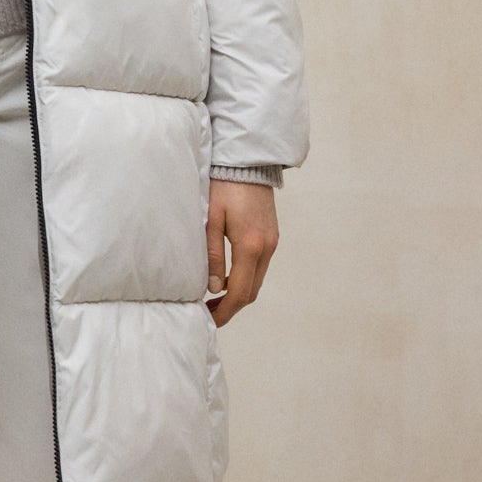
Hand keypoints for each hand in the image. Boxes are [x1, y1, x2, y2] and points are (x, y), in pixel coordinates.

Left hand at [205, 180, 278, 325]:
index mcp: (250, 246)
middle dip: (232, 307)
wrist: (247, 162)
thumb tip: (214, 287)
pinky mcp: (271, 235)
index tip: (209, 319)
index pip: (240, 292)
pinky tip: (228, 277)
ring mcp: (272, 242)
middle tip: (210, 313)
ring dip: (239, 293)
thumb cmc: (224, 185)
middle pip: (252, 291)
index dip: (225, 311)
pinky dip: (246, 278)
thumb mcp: (211, 219)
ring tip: (215, 298)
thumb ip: (213, 254)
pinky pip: (260, 266)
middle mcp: (266, 248)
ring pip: (257, 279)